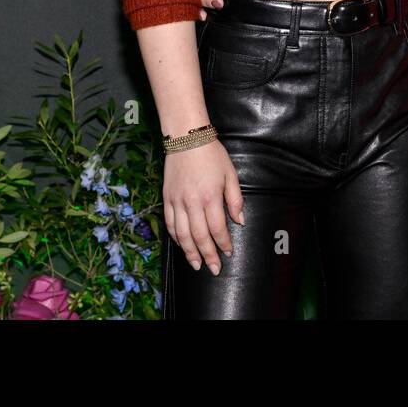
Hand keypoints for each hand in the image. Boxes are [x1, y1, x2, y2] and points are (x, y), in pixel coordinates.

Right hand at [163, 139, 243, 273]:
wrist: (186, 138)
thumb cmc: (211, 154)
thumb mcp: (230, 174)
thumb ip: (235, 199)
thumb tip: (240, 221)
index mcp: (211, 196)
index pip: (218, 228)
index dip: (224, 243)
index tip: (229, 253)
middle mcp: (192, 202)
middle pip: (200, 236)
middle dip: (208, 255)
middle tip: (214, 268)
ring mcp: (177, 201)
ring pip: (182, 234)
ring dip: (190, 252)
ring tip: (196, 264)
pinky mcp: (167, 198)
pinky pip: (170, 223)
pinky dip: (176, 237)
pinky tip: (182, 245)